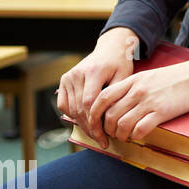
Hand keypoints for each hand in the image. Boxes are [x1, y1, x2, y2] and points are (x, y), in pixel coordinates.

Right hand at [57, 27, 139, 148]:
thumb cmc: (121, 63)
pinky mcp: (63, 80)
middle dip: (90, 128)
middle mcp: (77, 74)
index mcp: (94, 72)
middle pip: (79, 108)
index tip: (106, 137)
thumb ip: (117, 96)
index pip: (90, 103)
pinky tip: (84, 122)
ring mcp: (68, 77)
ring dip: (82, 124)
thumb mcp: (125, 76)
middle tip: (101, 141)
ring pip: (71, 109)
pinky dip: (72, 115)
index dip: (96, 123)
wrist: (110, 48)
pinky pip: (63, 104)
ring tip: (95, 135)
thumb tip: (114, 121)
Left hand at [88, 56, 188, 144]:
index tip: (96, 123)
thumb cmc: (179, 77)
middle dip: (106, 129)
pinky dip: (135, 136)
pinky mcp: (163, 111)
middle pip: (109, 114)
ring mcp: (150, 101)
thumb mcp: (151, 76)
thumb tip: (120, 103)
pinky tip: (139, 136)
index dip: (94, 114)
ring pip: (122, 124)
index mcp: (133, 81)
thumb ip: (134, 87)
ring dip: (120, 135)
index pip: (102, 98)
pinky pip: (140, 129)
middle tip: (111, 135)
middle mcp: (138, 90)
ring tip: (124, 138)